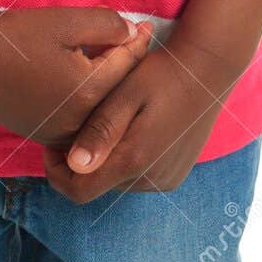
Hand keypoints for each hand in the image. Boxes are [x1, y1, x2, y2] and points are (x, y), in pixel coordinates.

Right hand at [0, 5, 153, 148]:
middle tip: (137, 42)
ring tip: (114, 60)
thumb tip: (131, 32)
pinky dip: (85, 100)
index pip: (126, 65)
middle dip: (126, 66)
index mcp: (89, 93)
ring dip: (107, 86)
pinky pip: (76, 119)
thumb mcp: (68, 21)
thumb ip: (107, 25)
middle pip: (116, 93)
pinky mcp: (41, 134)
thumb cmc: (19, 36)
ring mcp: (58, 133)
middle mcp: (79, 122)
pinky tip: (84, 80)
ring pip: (96, 109)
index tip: (149, 27)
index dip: (138, 41)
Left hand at [41, 36, 238, 201]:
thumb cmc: (162, 74)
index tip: (53, 143)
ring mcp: (164, 180)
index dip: (56, 172)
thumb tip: (75, 164)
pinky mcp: (174, 175)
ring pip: (117, 180)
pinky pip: (138, 177)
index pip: (78, 190)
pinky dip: (128, 159)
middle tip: (83, 121)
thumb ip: (101, 129)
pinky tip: (134, 127)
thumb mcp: (126, 92)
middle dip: (82, 159)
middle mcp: (149, 179)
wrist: (208, 70)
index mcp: (133, 160)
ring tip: (111, 120)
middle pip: (97, 184)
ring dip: (106, 158)